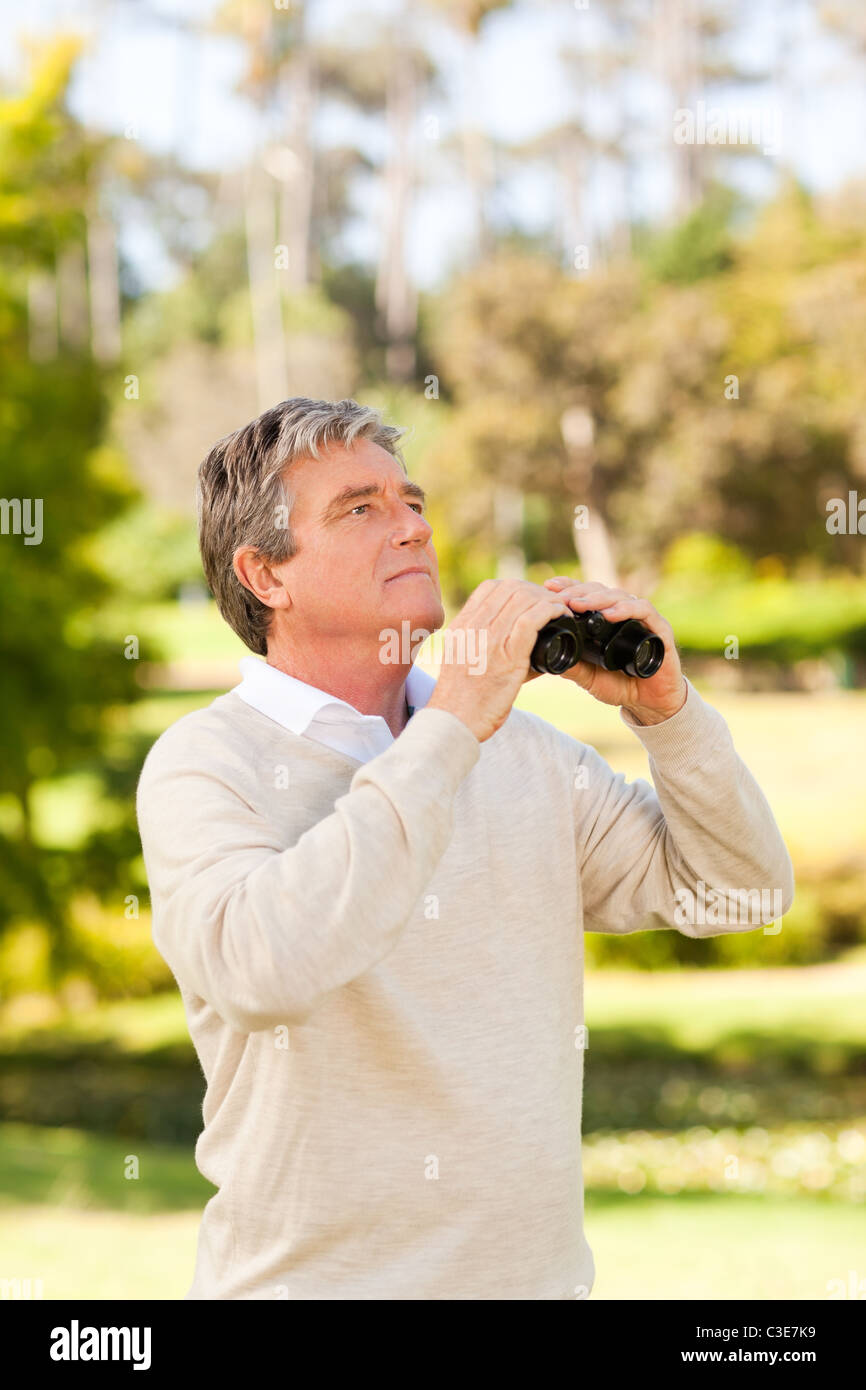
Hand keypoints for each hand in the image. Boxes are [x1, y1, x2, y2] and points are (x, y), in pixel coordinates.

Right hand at [425, 578, 572, 741]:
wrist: (454, 721)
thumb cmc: (461, 699)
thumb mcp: (460, 661)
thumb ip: (478, 645)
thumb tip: (506, 638)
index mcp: (462, 626)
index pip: (490, 587)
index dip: (516, 587)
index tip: (531, 599)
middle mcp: (474, 627)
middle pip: (510, 588)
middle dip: (536, 591)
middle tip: (551, 604)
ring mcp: (491, 640)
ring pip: (524, 599)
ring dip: (548, 599)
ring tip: (560, 609)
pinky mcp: (508, 656)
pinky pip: (532, 620)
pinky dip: (551, 611)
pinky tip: (561, 615)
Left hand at [542, 577, 686, 723]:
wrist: (649, 703)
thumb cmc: (621, 686)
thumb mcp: (590, 678)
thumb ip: (573, 667)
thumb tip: (548, 657)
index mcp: (605, 620)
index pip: (587, 594)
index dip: (569, 586)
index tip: (549, 586)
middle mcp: (623, 614)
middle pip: (600, 591)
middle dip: (578, 592)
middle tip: (561, 599)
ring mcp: (642, 619)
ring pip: (619, 596)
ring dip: (598, 599)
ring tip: (579, 604)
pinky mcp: (659, 628)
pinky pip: (643, 610)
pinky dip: (626, 609)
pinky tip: (610, 614)